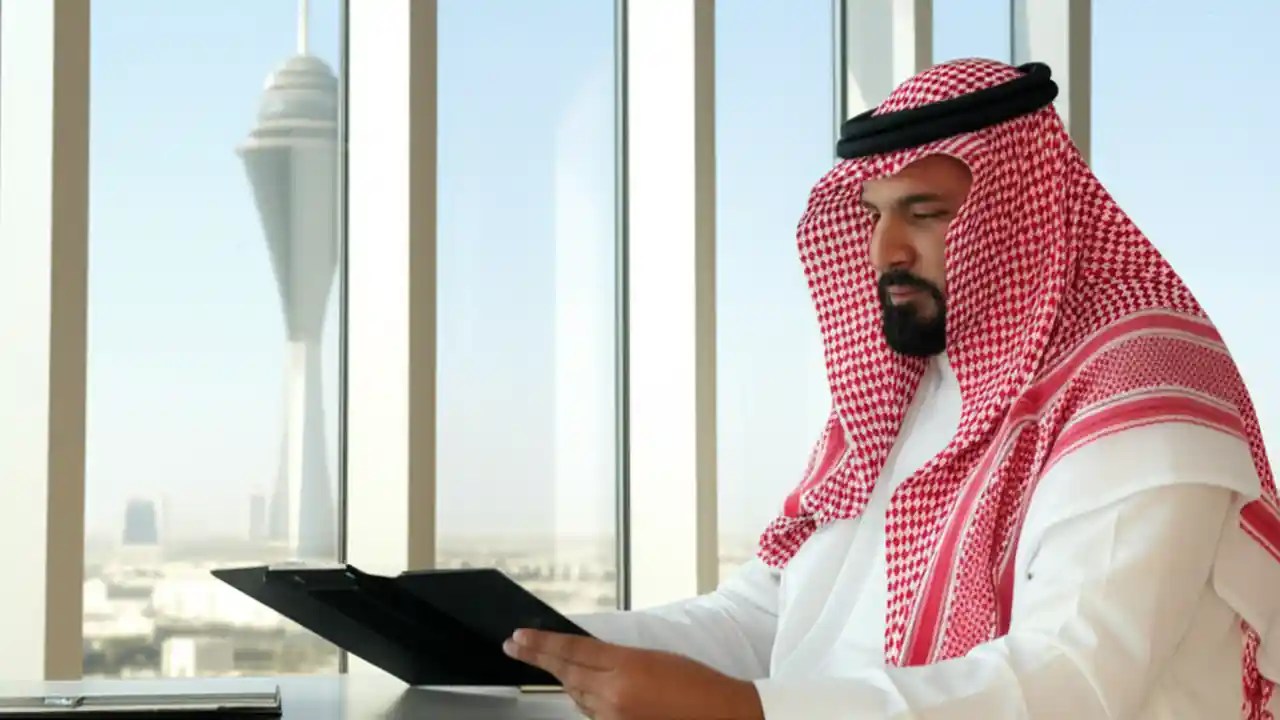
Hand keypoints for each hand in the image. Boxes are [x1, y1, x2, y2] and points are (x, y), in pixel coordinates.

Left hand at [503, 629, 764, 719]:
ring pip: (578, 698)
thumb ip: (617, 659)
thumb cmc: (699, 684)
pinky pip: (595, 716)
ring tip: (551, 663)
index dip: (542, 643)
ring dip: (568, 681)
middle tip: (514, 647)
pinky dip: (589, 702)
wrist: (724, 716)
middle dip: (540, 660)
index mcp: (626, 667)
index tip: (518, 638)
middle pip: (567, 674)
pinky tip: (589, 692)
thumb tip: (588, 658)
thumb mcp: (656, 658)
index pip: (573, 651)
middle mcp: (615, 696)